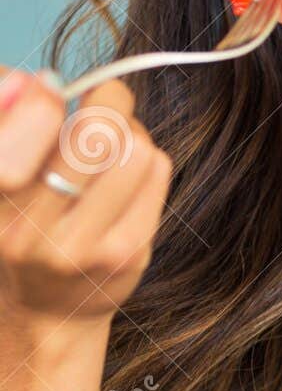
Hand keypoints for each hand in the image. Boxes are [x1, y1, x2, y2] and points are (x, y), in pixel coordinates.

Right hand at [0, 67, 172, 340]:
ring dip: (131, 133)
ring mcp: (82, 247)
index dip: (45, 98)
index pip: (25, 127)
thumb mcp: (5, 177)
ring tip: (112, 147)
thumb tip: (39, 82)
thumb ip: (10, 122)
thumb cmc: (22, 222)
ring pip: (135, 148)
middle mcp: (27, 230)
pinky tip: (126, 177)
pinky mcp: (126, 254)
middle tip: (102, 102)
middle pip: (97, 131)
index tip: (52, 91)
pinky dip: (147, 158)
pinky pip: (157, 169)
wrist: (46, 309)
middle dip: (107, 100)